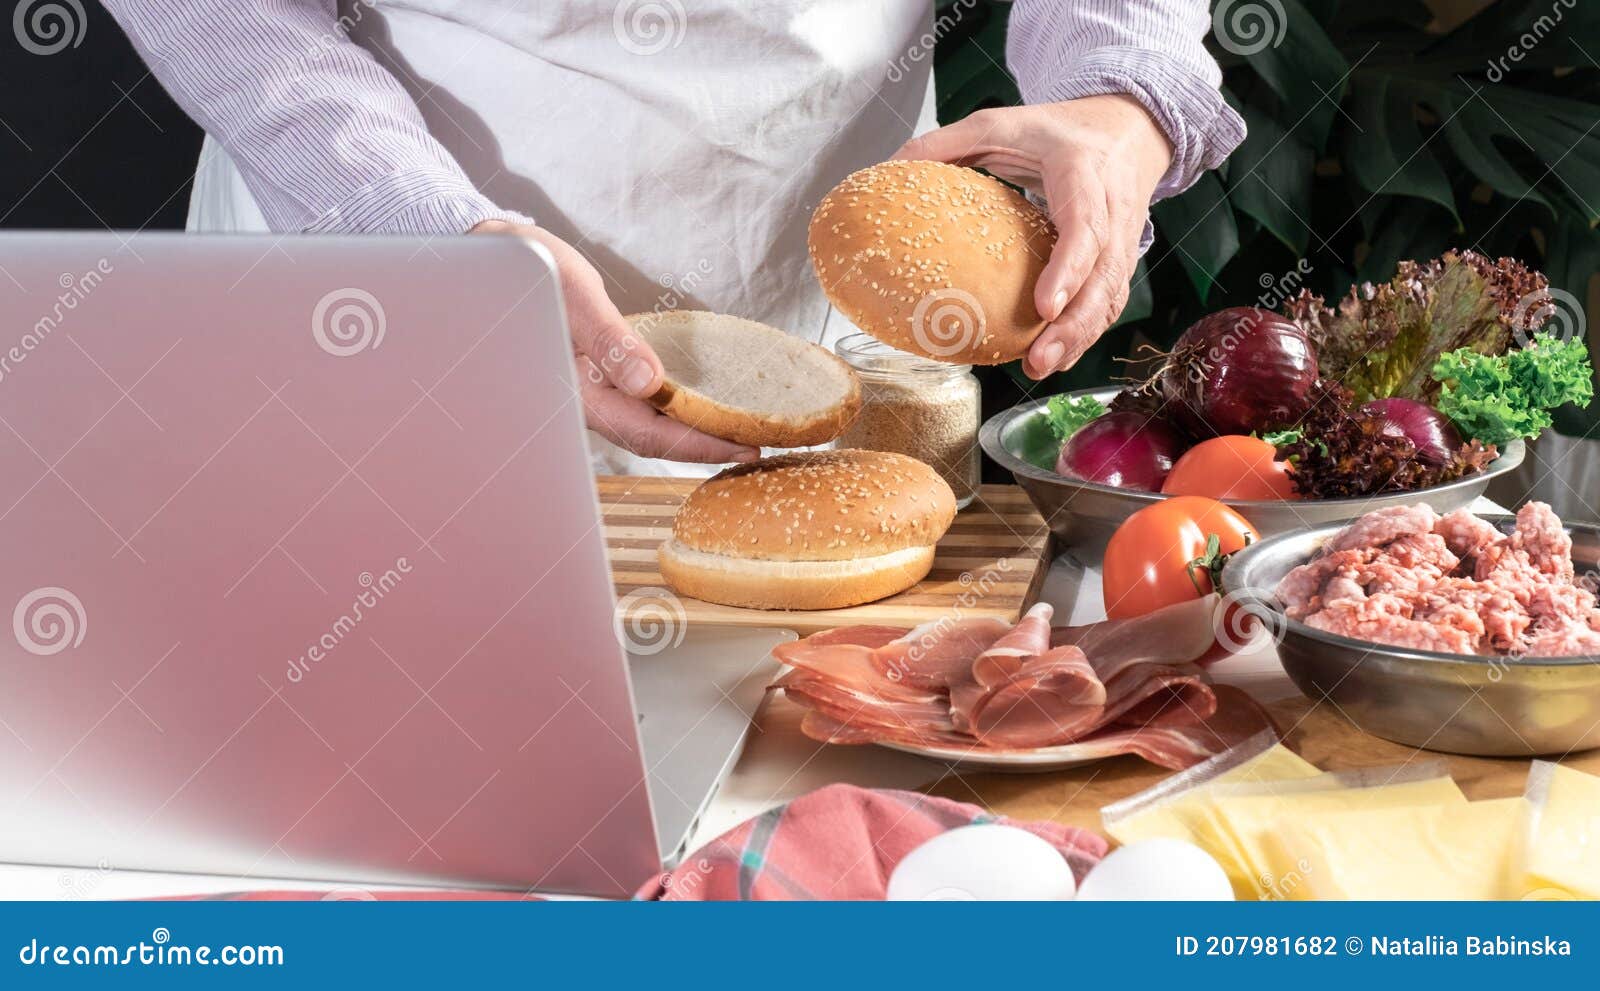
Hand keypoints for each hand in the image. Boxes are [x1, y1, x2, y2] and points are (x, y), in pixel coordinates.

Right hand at [472, 221, 758, 463]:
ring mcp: (593, 393)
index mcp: (576, 392)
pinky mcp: (599, 378)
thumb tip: (650, 384)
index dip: (699, 442)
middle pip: (654, 440)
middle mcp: (587, 402)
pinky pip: (643, 406)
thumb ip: (608, 339)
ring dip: (694, 431)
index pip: (648, 433)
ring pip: (649, 426)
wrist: (493, 258)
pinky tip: (704, 405)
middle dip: (706, 445)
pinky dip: (677, 409)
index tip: (746, 444)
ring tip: (742, 432)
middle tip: (760, 445)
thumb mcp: (571, 294)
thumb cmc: (528, 269)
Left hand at [893, 95, 1173, 379]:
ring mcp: (1122, 238)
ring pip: (1111, 295)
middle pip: (1104, 274)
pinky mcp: (1119, 261)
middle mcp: (1111, 208)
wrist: (1126, 128)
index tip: (1043, 308)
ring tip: (1042, 366)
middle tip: (1039, 357)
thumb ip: (945, 143)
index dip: (1069, 269)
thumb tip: (887, 170)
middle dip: (1074, 323)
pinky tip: (1055, 358)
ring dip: (1080, 337)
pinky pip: (1109, 302)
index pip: (1085, 225)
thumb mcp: (1000, 123)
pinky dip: (1085, 334)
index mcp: (1082, 171)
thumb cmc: (1057, 130)